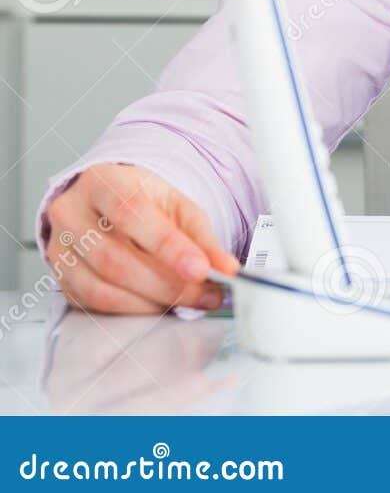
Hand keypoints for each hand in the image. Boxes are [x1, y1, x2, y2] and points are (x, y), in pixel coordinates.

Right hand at [43, 163, 239, 314]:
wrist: (108, 202)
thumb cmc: (144, 201)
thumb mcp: (178, 206)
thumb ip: (202, 237)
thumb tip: (226, 268)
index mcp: (102, 183)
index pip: (132, 214)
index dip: (168, 246)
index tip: (201, 269)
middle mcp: (71, 214)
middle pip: (116, 259)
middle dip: (167, 284)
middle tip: (205, 294)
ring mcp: (58, 249)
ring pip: (102, 287)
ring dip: (152, 301)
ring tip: (188, 301)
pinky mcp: (60, 278)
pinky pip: (93, 304)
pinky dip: (132, 310)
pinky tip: (159, 305)